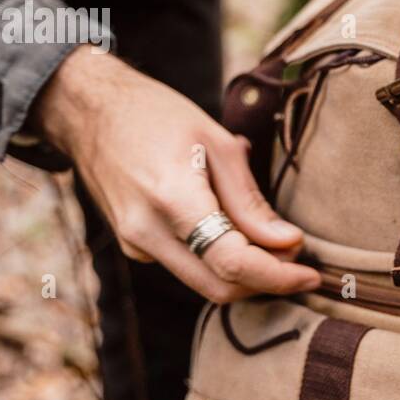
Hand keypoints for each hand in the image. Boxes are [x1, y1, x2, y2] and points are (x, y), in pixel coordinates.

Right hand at [31, 48, 320, 302]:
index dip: (278, 277)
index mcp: (171, 199)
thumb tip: (287, 243)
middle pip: (219, 288)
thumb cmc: (157, 115)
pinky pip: (187, 266)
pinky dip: (219, 259)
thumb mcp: (215, 143)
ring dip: (244, 274)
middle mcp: (146, 232)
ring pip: (203, 284)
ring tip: (273, 241)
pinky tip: (232, 226)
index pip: (232, 262)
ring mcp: (135, 244)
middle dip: (266, 283)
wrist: (89, 111)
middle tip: (299, 259)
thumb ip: (250, 201)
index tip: (310, 276)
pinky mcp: (134, 246)